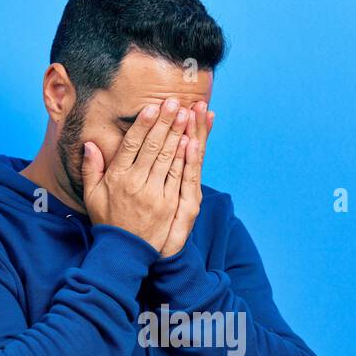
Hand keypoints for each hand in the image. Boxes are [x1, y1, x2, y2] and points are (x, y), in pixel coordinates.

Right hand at [82, 97, 190, 252]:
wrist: (125, 252)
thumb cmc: (108, 221)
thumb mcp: (92, 196)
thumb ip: (91, 169)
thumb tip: (90, 144)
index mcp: (117, 178)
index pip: (131, 145)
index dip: (143, 124)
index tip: (152, 108)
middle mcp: (136, 184)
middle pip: (153, 147)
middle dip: (165, 122)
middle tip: (175, 102)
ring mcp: (154, 194)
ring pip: (168, 158)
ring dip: (178, 134)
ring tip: (186, 114)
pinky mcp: (169, 204)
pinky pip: (178, 176)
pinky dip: (184, 157)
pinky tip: (190, 141)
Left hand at [159, 101, 213, 257]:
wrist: (161, 255)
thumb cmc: (156, 228)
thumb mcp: (161, 200)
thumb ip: (159, 174)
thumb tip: (161, 149)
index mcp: (177, 179)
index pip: (184, 146)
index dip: (191, 126)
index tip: (195, 106)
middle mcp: (185, 183)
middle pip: (191, 147)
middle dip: (194, 124)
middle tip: (200, 101)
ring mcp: (187, 192)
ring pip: (192, 158)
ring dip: (196, 134)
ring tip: (200, 112)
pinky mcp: (187, 205)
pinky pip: (188, 178)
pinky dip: (191, 160)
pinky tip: (192, 143)